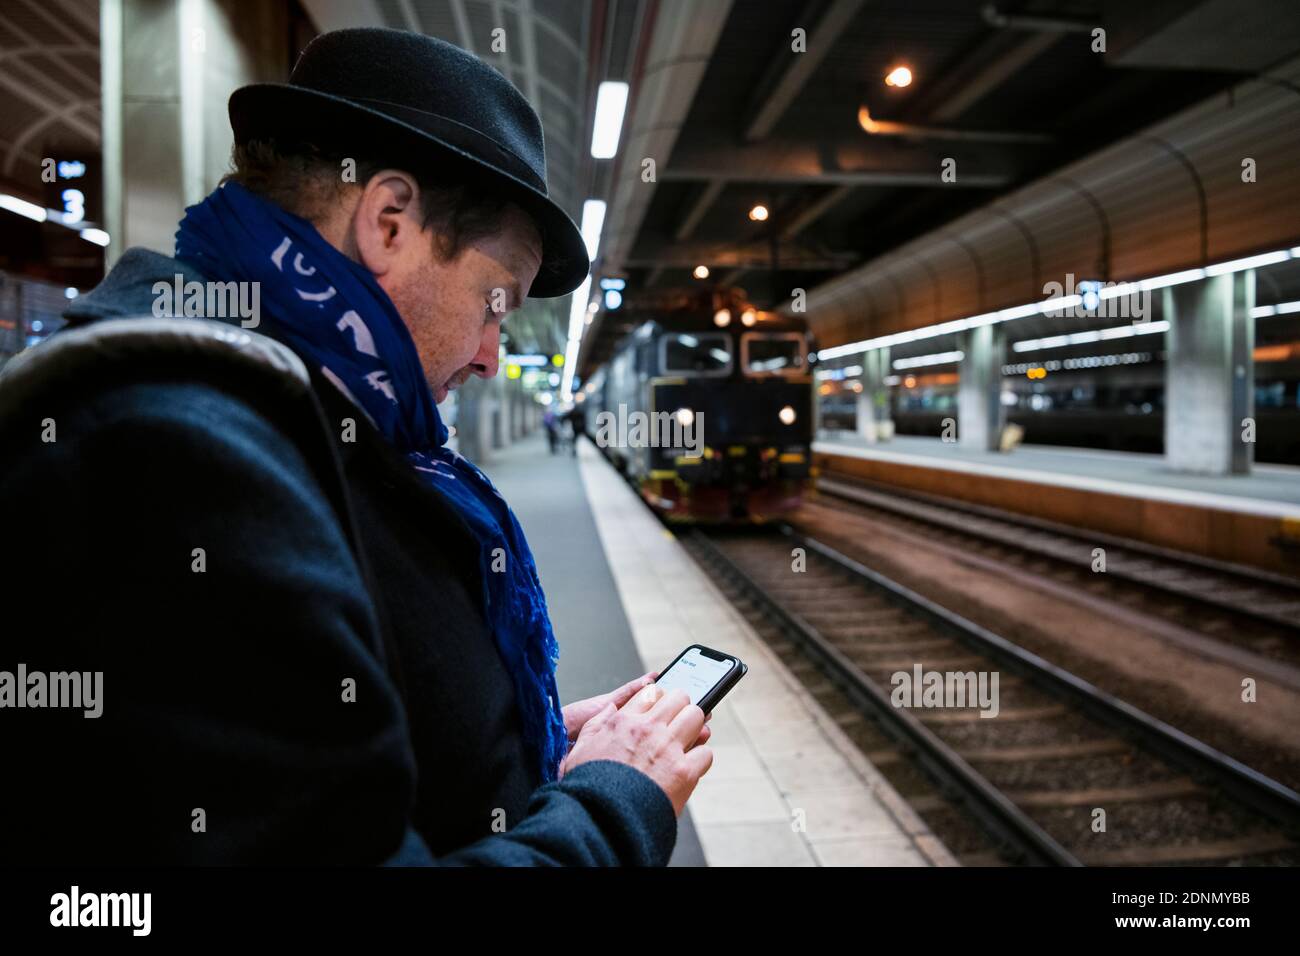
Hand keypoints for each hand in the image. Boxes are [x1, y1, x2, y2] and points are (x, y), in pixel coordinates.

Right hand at [559, 684, 712, 815]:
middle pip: (679, 697)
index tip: (661, 710)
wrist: (601, 820)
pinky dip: (700, 760)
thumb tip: (612, 710)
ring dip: (694, 728)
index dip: (659, 699)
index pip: (651, 692)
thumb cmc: (590, 788)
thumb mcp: (582, 747)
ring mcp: (668, 748)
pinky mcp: (684, 772)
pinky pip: (706, 753)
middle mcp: (648, 729)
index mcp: (624, 721)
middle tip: (678, 723)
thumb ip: (598, 723)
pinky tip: (689, 768)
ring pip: (696, 717)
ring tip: (687, 741)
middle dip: (681, 707)